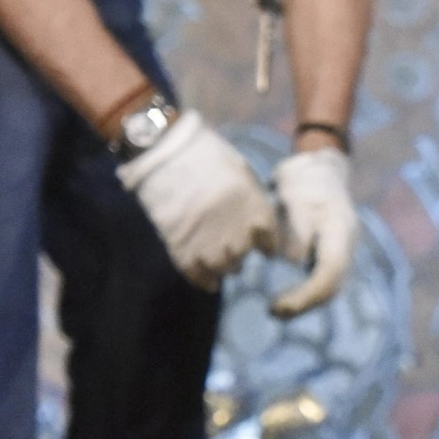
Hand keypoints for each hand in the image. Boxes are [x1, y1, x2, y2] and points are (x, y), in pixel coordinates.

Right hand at [118, 111, 278, 290]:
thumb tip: (259, 221)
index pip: (270, 242)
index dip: (266, 245)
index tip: (263, 246)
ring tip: (219, 260)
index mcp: (255, 212)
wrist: (168, 155)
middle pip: (243, 257)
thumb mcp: (242, 173)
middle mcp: (237, 233)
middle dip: (240, 254)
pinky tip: (209, 283)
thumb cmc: (208, 157)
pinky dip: (205, 282)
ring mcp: (209, 244)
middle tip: (233, 246)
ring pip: (224, 269)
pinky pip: (198, 276)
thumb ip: (253, 201)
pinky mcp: (182, 250)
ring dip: (224, 267)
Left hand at [271, 146, 358, 315]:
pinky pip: (319, 280)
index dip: (307, 296)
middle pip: (331, 288)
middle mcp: (345, 247)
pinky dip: (302, 291)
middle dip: (303, 305)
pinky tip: (284, 296)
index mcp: (341, 232)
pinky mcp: (327, 255)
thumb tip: (292, 260)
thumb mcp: (297, 199)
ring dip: (303, 301)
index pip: (330, 275)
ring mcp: (339, 252)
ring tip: (276, 309)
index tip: (278, 305)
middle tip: (273, 312)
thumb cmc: (306, 181)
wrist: (318, 170)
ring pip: (326, 287)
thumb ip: (295, 229)